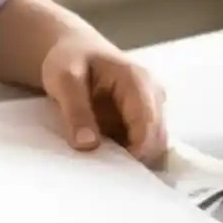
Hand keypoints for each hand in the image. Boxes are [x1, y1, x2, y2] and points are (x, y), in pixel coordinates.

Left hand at [40, 35, 168, 164]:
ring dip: (132, 158)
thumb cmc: (69, 59)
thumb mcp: (64, 80)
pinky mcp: (143, 118)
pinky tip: (105, 158)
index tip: (112, 171)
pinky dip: (126, 154)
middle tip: (105, 173)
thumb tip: (88, 145)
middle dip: (136, 159)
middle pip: (157, 138)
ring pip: (153, 144)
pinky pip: (142, 143)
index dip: (136, 151)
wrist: (74, 49)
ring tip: (103, 165)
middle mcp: (153, 93)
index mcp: (138, 80)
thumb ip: (76, 111)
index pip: (148, 124)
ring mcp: (151, 106)